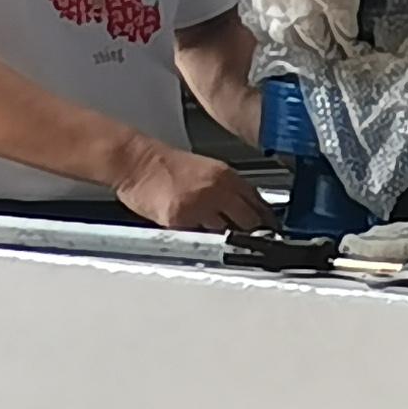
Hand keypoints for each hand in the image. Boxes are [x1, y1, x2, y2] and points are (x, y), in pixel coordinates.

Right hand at [118, 144, 274, 233]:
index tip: (270, 230)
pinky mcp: (180, 221)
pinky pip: (199, 238)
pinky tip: (202, 242)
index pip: (258, 202)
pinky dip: (203, 243)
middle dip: (254, 235)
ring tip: (229, 248)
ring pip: (227, 234)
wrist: (137, 161)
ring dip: (229, 242)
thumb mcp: (205, 169)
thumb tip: (243, 209)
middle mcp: (217, 190)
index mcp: (226, 175)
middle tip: (256, 245)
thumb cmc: (164, 164)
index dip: (267, 220)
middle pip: (249, 221)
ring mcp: (199, 206)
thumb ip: (226, 188)